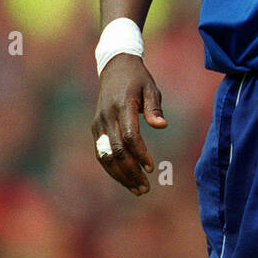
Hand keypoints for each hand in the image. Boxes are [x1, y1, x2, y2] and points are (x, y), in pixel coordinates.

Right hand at [92, 54, 166, 195]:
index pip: (129, 136)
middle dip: (130, 172)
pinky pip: (101, 153)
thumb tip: (162, 126)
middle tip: (145, 188)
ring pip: (105, 156)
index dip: (140, 154)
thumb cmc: (138, 79)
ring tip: (137, 189)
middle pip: (116, 151)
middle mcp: (106, 117)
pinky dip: (112, 168)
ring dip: (120, 175)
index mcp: (122, 106)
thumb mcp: (151, 88)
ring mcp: (98, 124)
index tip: (151, 168)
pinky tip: (125, 179)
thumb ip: (154, 108)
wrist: (114, 67)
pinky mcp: (95, 129)